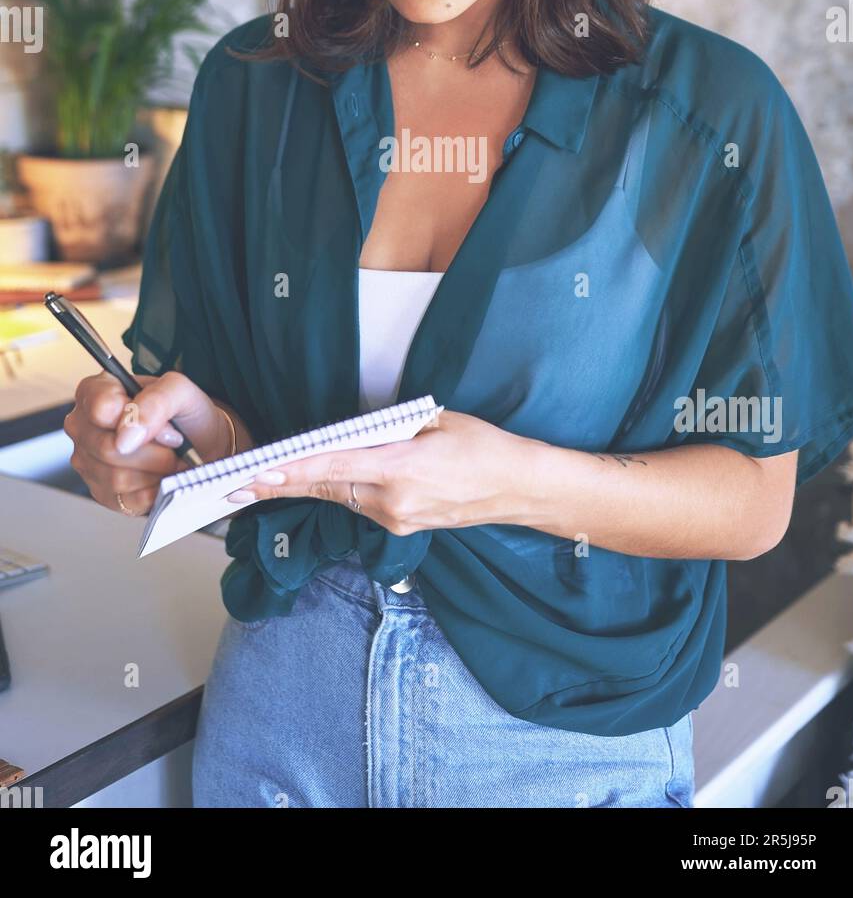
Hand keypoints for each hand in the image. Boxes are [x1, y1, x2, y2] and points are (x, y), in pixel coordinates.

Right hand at [65, 371, 230, 516]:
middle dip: (154, 449)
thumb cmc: (185, 414)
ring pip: (117, 478)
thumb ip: (155, 401)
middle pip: (109, 448)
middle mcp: (83, 427)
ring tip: (169, 458)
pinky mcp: (102, 494)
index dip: (136, 419)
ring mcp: (88, 463)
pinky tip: (160, 476)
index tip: (164, 423)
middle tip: (174, 442)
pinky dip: (154, 490)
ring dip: (156, 470)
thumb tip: (125, 437)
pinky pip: (127, 501)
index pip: (100, 408)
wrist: (202, 443)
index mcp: (95, 392)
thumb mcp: (180, 391)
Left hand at [226, 409, 532, 535]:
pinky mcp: (402, 528)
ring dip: (307, 486)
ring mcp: (397, 519)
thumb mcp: (438, 421)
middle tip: (236, 486)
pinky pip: (360, 505)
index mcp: (403, 466)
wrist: (518, 489)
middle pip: (326, 488)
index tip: (258, 474)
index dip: (292, 471)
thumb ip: (392, 427)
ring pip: (340, 497)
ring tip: (264, 480)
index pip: (334, 466)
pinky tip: (317, 481)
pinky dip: (337, 490)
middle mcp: (394, 500)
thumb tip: (355, 431)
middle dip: (280, 485)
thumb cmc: (484, 447)